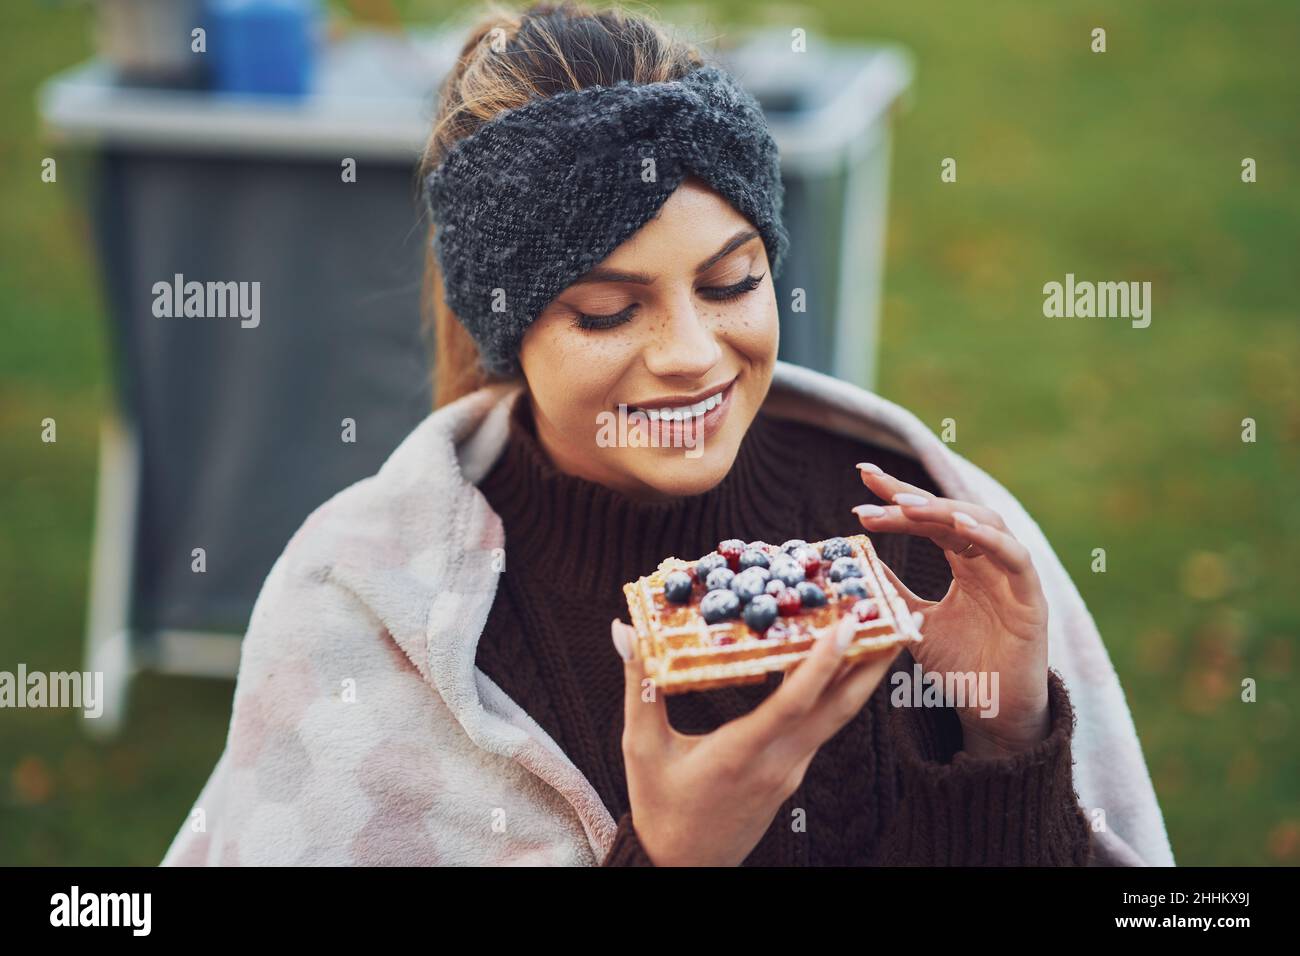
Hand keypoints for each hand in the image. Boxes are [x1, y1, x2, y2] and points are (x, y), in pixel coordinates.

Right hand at [611, 615, 899, 865]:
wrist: (682, 868)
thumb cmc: (660, 807)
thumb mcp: (640, 747)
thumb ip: (639, 686)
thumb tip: (625, 630)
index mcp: (741, 754)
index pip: (793, 703)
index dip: (823, 663)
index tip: (848, 625)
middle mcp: (778, 762)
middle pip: (839, 709)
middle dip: (872, 663)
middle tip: (897, 620)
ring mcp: (791, 770)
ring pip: (836, 717)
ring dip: (860, 675)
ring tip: (880, 632)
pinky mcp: (791, 774)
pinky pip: (822, 727)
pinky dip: (835, 693)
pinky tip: (837, 667)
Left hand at [852, 462, 1050, 758]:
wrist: (993, 712)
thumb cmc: (960, 666)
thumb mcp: (915, 622)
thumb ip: (894, 591)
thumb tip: (858, 564)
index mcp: (965, 562)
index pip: (929, 519)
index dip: (898, 496)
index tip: (863, 476)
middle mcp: (989, 561)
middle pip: (952, 513)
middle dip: (912, 497)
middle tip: (874, 487)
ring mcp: (1012, 577)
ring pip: (984, 524)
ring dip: (945, 511)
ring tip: (907, 505)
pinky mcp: (1032, 600)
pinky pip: (1015, 559)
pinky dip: (991, 539)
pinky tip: (960, 527)